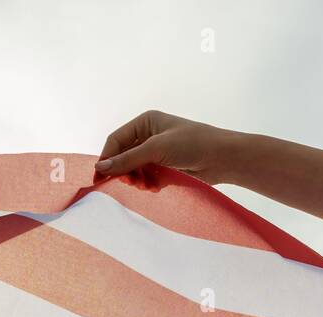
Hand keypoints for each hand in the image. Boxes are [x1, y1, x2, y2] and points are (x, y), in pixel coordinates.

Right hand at [95, 110, 236, 183]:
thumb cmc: (192, 144)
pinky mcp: (166, 167)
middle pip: (123, 156)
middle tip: (130, 184)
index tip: (99, 177)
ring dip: (136, 180)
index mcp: (146, 122)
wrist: (223, 158)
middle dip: (124, 171)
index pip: (116, 140)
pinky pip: (147, 177)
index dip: (106, 157)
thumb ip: (128, 159)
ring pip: (134, 169)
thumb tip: (101, 168)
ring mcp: (158, 152)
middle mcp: (149, 135)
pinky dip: (147, 184)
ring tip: (145, 187)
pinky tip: (154, 188)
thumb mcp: (156, 149)